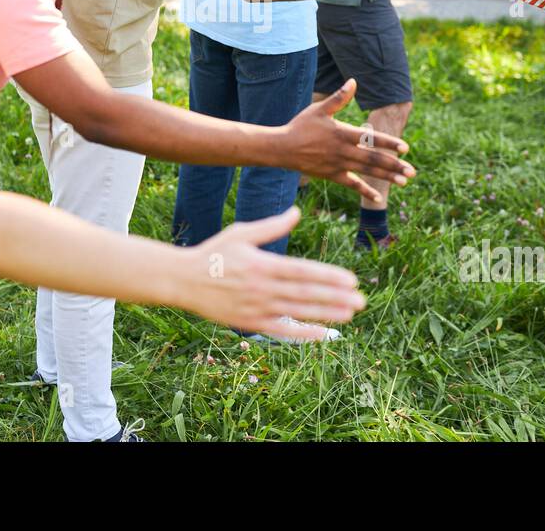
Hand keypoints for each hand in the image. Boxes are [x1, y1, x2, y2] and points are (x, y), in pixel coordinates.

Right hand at [183, 208, 365, 338]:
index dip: (328, 276)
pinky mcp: (250, 323)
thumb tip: (297, 212)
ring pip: (298, 312)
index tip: (351, 279)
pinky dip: (303, 333)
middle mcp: (262, 287)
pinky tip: (324, 334)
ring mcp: (256, 307)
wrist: (182, 279)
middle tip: (361, 300)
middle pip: (306, 293)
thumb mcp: (242, 232)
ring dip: (326, 314)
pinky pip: (281, 331)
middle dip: (336, 297)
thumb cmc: (214, 252)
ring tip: (350, 313)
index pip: (303, 272)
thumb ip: (272, 225)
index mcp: (263, 264)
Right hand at [282, 78, 414, 202]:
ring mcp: (338, 165)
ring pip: (367, 172)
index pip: (370, 139)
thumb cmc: (301, 126)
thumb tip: (353, 81)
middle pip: (373, 159)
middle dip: (394, 165)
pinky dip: (365, 191)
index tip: (405, 148)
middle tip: (412, 171)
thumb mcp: (319, 109)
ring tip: (404, 181)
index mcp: (343, 133)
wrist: (282, 148)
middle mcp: (343, 151)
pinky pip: (352, 184)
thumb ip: (339, 98)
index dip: (389, 144)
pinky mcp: (332, 175)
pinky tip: (378, 199)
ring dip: (387, 177)